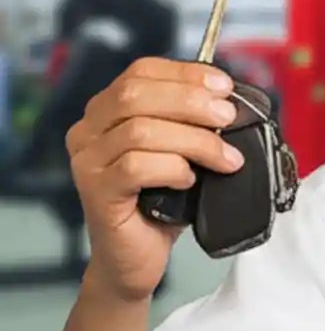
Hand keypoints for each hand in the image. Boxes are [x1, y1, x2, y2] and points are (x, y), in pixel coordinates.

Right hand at [66, 57, 244, 301]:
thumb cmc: (164, 201)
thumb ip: (192, 121)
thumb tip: (230, 100)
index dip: (185, 73)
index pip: (141, 72)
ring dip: (195, 141)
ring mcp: (87, 162)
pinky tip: (190, 181)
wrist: (137, 258)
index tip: (224, 86)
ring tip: (226, 159)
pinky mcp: (95, 193)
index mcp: (106, 111)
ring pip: (140, 131)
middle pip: (136, 95)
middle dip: (192, 102)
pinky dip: (173, 169)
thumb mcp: (182, 150)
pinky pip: (136, 167)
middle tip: (228, 119)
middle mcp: (88, 131)